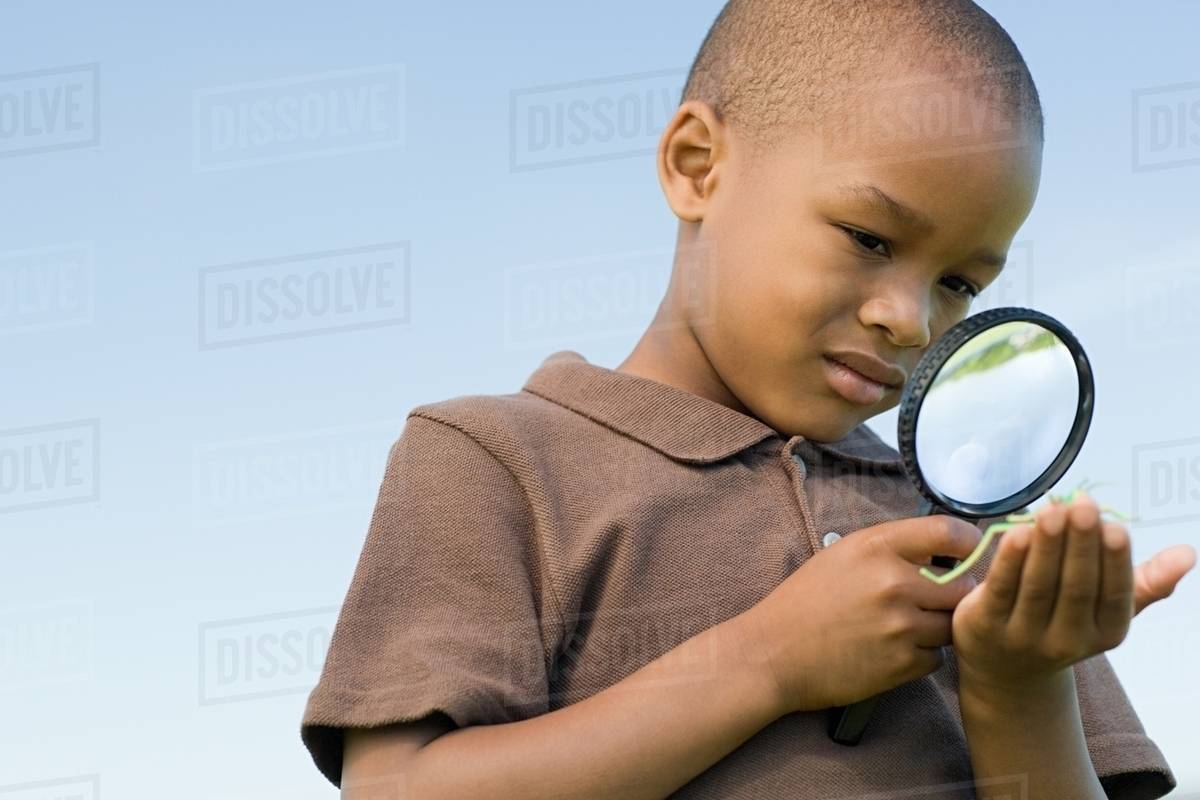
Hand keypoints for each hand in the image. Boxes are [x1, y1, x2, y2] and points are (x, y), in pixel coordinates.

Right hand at [739, 514, 982, 714]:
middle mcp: (894, 582)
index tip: (969, 552)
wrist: (772, 652)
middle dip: (955, 595)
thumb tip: (943, 552)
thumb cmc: (805, 601)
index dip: (969, 543)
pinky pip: (936, 658)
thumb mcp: (843, 555)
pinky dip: (921, 656)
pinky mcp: (901, 664)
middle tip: (936, 601)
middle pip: (963, 587)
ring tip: (905, 628)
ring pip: (952, 626)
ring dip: (937, 628)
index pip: (949, 533)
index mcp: (877, 547)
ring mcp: (900, 626)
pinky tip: (893, 650)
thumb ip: (893, 549)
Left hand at [951, 492, 1195, 690]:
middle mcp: (1068, 640)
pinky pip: (1001, 588)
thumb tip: (1189, 553)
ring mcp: (1024, 637)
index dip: (1114, 561)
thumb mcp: (1106, 609)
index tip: (1114, 525)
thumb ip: (1146, 581)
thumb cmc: (1064, 620)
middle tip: (1082, 504)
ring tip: (1052, 509)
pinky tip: (1017, 531)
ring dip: (1047, 544)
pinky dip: (1009, 559)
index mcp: (1106, 633)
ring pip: (1039, 586)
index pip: (1114, 596)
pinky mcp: (985, 625)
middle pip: (1077, 588)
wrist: (1006, 669)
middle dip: (1080, 543)